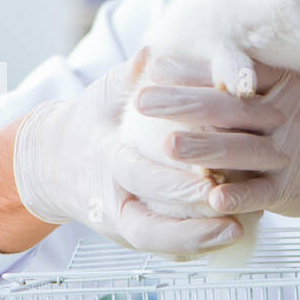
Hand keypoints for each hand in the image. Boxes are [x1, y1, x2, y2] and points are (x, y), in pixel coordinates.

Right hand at [11, 49, 242, 256]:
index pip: (137, 175)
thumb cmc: (93, 119)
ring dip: (199, 240)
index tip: (209, 181)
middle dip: (192, 218)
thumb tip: (152, 53)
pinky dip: (195, 245)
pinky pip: (164, 247)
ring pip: (158, 242)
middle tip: (233, 210)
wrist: (58, 159)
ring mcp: (121, 222)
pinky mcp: (134, 233)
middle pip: (150, 218)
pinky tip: (230, 237)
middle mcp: (112, 198)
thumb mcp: (105, 92)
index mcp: (104, 159)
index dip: (173, 184)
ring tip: (241, 229)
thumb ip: (129, 75)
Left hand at [143, 68, 299, 228]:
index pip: (237, 73)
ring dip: (206, 149)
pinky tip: (211, 197)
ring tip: (168, 145)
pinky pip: (261, 193)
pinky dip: (238, 196)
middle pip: (232, 108)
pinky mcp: (290, 190)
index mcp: (284, 86)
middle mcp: (288, 118)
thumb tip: (190, 61)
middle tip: (143, 101)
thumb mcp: (292, 90)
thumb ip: (253, 79)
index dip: (196, 68)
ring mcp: (290, 155)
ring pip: (244, 150)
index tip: (155, 64)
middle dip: (185, 103)